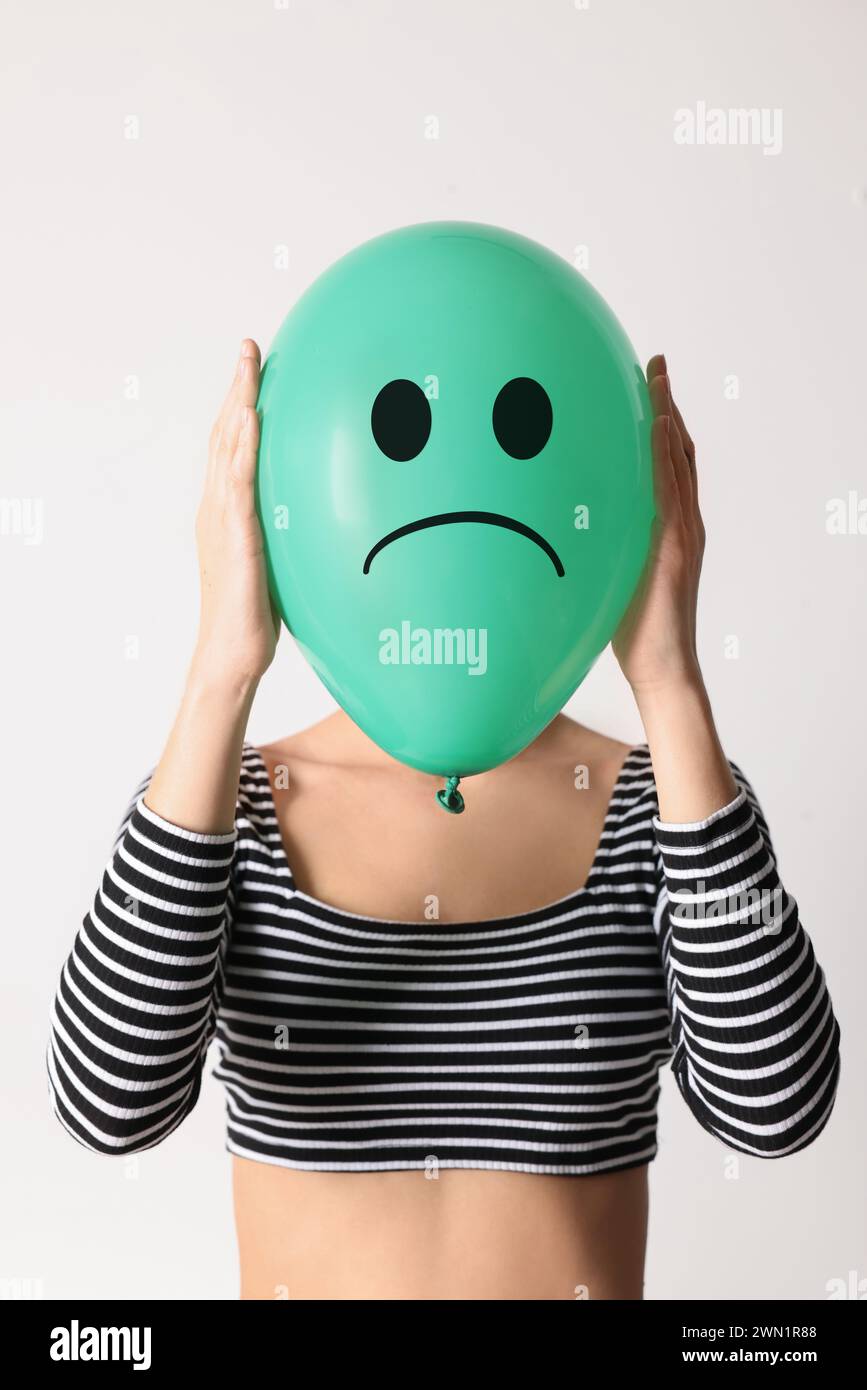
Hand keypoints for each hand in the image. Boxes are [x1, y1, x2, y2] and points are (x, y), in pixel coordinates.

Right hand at [192, 339, 278, 689]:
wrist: (232, 655)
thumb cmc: (256, 618)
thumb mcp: (277, 564)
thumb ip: (288, 535)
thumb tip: (318, 521)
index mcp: (227, 512)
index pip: (234, 447)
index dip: (241, 405)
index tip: (255, 370)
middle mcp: (219, 507)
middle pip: (226, 433)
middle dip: (238, 386)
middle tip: (250, 344)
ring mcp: (223, 519)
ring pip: (228, 446)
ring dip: (239, 399)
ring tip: (250, 361)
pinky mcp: (234, 536)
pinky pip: (238, 481)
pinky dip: (244, 445)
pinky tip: (254, 416)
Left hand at [612, 355, 704, 696]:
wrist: (661, 671)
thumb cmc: (632, 631)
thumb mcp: (610, 574)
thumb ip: (601, 545)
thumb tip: (566, 526)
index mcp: (669, 527)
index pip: (667, 462)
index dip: (661, 420)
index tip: (647, 383)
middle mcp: (682, 524)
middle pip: (679, 451)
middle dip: (668, 404)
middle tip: (655, 363)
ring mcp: (682, 535)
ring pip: (679, 464)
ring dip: (668, 417)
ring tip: (656, 377)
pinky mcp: (673, 551)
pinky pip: (671, 494)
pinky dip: (666, 459)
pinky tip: (656, 428)